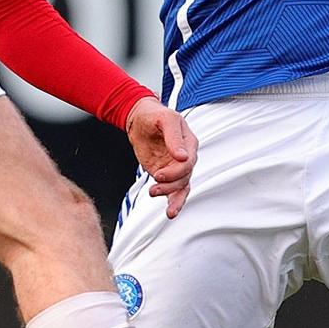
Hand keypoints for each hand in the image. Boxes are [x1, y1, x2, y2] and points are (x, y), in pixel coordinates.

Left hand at [125, 97, 196, 217]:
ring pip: (181, 187)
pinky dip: (173, 202)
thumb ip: (174, 137)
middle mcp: (185, 158)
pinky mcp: (166, 175)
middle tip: (155, 181)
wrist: (139, 120)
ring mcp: (176, 167)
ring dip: (171, 196)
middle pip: (185, 177)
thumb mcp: (165, 120)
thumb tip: (182, 156)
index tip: (160, 173)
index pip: (189, 162)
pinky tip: (170, 212)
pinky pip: (174, 191)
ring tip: (154, 193)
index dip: (176, 170)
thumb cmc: (154, 115)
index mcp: (189, 143)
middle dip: (170, 184)